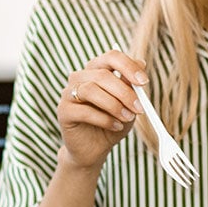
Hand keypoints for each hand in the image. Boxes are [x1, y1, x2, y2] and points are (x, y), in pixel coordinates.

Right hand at [58, 48, 147, 170]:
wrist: (93, 149)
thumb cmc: (111, 123)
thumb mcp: (127, 104)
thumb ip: (131, 85)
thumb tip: (141, 63)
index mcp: (96, 70)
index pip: (111, 57)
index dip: (129, 67)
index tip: (144, 82)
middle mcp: (79, 78)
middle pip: (102, 74)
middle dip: (124, 92)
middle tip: (139, 108)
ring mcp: (68, 94)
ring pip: (91, 90)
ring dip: (114, 105)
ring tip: (127, 118)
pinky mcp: (63, 111)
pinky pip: (84, 111)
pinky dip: (104, 119)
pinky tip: (115, 126)